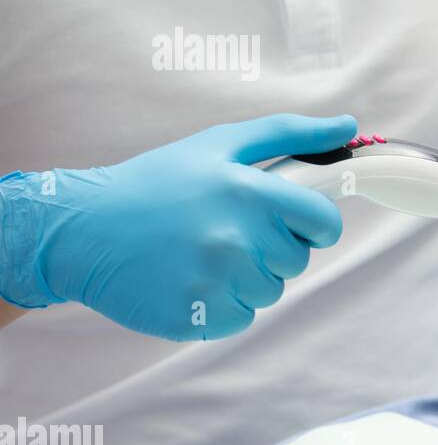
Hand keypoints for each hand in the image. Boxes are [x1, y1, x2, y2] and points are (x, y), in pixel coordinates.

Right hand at [0, 113, 355, 339]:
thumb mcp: (219, 144)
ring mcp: (214, 282)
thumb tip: (350, 126)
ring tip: (201, 252)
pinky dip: (221, 305)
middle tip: (224, 229)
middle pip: (296, 261)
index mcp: (248, 193)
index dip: (313, 223)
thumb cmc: (157, 182)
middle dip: (271, 248)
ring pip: (269, 292)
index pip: (324, 223)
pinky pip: (239, 318)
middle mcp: (235, 240)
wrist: (80, 229)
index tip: (289, 220)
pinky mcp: (196, 318)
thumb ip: (291, 134)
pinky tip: (187, 278)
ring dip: (246, 278)